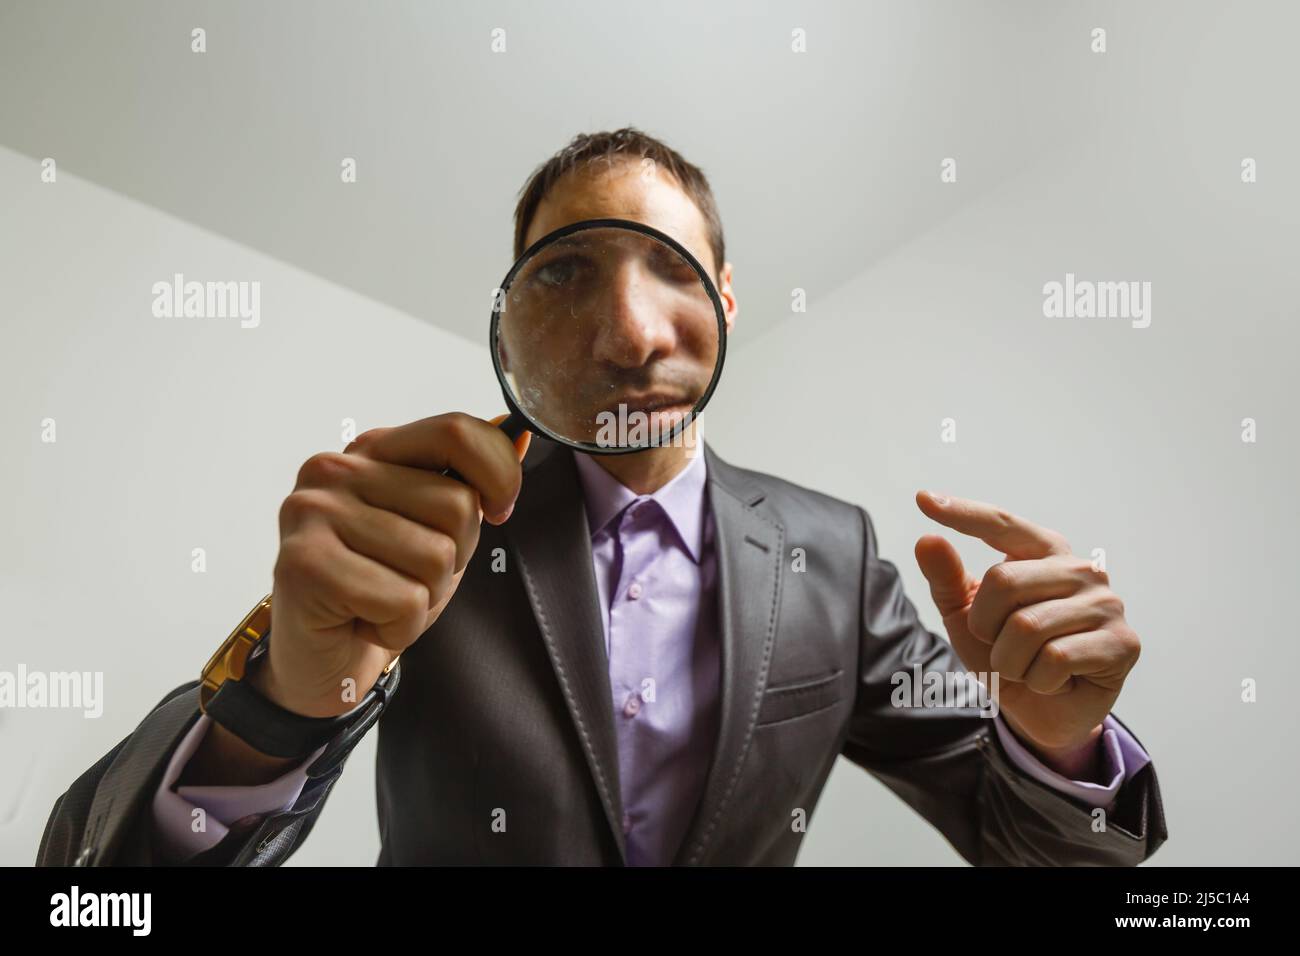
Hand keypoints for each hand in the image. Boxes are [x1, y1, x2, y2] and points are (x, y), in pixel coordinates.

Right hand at [259, 412, 530, 718]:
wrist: (322, 662)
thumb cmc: (382, 592)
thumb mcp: (438, 531)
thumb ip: (470, 483)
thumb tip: (520, 436)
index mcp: (371, 450)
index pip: (457, 433)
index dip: (500, 476)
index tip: (498, 511)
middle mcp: (335, 469)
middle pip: (456, 505)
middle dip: (453, 559)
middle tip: (407, 579)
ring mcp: (313, 512)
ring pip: (435, 558)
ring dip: (424, 600)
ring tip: (382, 603)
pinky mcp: (303, 564)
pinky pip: (403, 601)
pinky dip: (399, 630)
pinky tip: (363, 624)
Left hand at [912, 491, 1140, 764]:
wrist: (1045, 714)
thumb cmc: (1009, 656)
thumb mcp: (966, 619)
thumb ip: (946, 580)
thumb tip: (927, 540)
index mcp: (1043, 552)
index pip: (1000, 524)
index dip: (963, 512)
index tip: (923, 498)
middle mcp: (1080, 569)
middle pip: (1004, 581)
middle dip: (986, 627)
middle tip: (1002, 646)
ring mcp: (1106, 604)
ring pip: (1027, 627)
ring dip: (1011, 661)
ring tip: (1029, 666)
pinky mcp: (1123, 642)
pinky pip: (1054, 659)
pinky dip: (1039, 680)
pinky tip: (1055, 681)